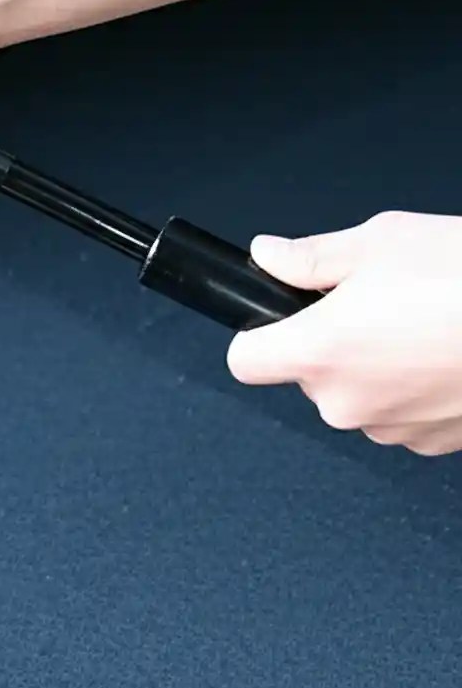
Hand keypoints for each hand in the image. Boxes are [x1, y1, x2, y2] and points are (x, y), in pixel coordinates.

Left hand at [227, 211, 461, 456]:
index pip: (245, 361)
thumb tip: (267, 257)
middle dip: (330, 343)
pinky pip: (400, 415)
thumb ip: (310, 258)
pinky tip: (446, 356)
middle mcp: (343, 402)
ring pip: (356, 396)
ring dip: (375, 369)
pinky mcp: (430, 445)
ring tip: (422, 326)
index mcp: (318, 351)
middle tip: (377, 305)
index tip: (280, 318)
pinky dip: (414, 390)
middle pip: (307, 376)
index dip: (258, 335)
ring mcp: (388, 429)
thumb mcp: (380, 243)